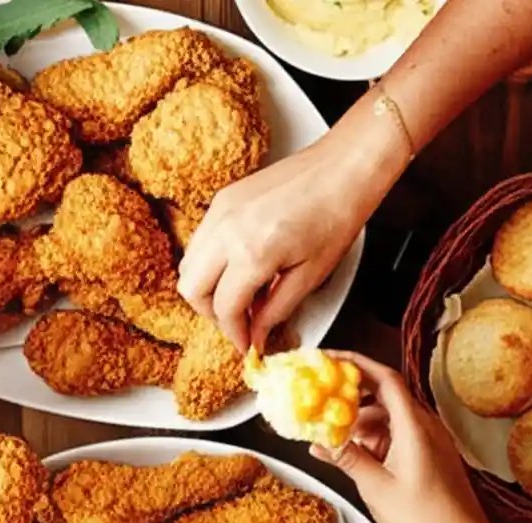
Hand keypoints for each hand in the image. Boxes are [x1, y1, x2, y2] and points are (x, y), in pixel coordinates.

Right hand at [177, 132, 401, 351]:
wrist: (342, 168)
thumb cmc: (337, 216)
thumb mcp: (310, 275)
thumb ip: (276, 310)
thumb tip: (256, 335)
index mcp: (252, 253)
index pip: (224, 308)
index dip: (234, 333)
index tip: (247, 344)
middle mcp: (226, 231)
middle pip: (191, 289)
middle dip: (212, 313)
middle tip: (240, 322)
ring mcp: (219, 211)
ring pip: (188, 264)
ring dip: (207, 288)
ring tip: (242, 296)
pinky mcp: (222, 199)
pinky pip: (200, 241)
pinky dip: (211, 262)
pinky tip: (241, 268)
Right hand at [309, 352, 494, 522]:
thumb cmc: (427, 518)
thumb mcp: (376, 487)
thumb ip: (347, 459)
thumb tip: (319, 443)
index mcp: (413, 427)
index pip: (385, 378)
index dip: (356, 363)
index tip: (330, 359)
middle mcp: (423, 425)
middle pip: (383, 393)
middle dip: (351, 393)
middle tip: (322, 394)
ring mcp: (427, 437)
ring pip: (387, 414)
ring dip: (359, 420)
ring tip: (332, 433)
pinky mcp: (427, 450)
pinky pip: (395, 431)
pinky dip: (373, 435)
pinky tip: (354, 451)